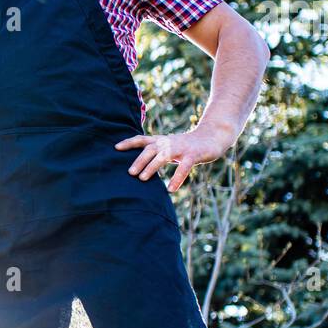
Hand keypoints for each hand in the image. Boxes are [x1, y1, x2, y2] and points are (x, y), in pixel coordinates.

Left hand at [114, 126, 233, 192]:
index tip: (115, 148)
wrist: (211, 137)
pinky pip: (184, 168)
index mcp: (161, 140)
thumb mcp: (169, 146)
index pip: (142, 139)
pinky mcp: (193, 155)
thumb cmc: (187, 146)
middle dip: (138, 160)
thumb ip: (157, 153)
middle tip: (129, 173)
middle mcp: (168, 142)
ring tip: (142, 179)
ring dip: (151, 167)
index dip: (129, 142)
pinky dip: (177, 179)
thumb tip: (140, 167)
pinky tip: (170, 189)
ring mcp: (180, 148)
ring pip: (163, 157)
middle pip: (150, 149)